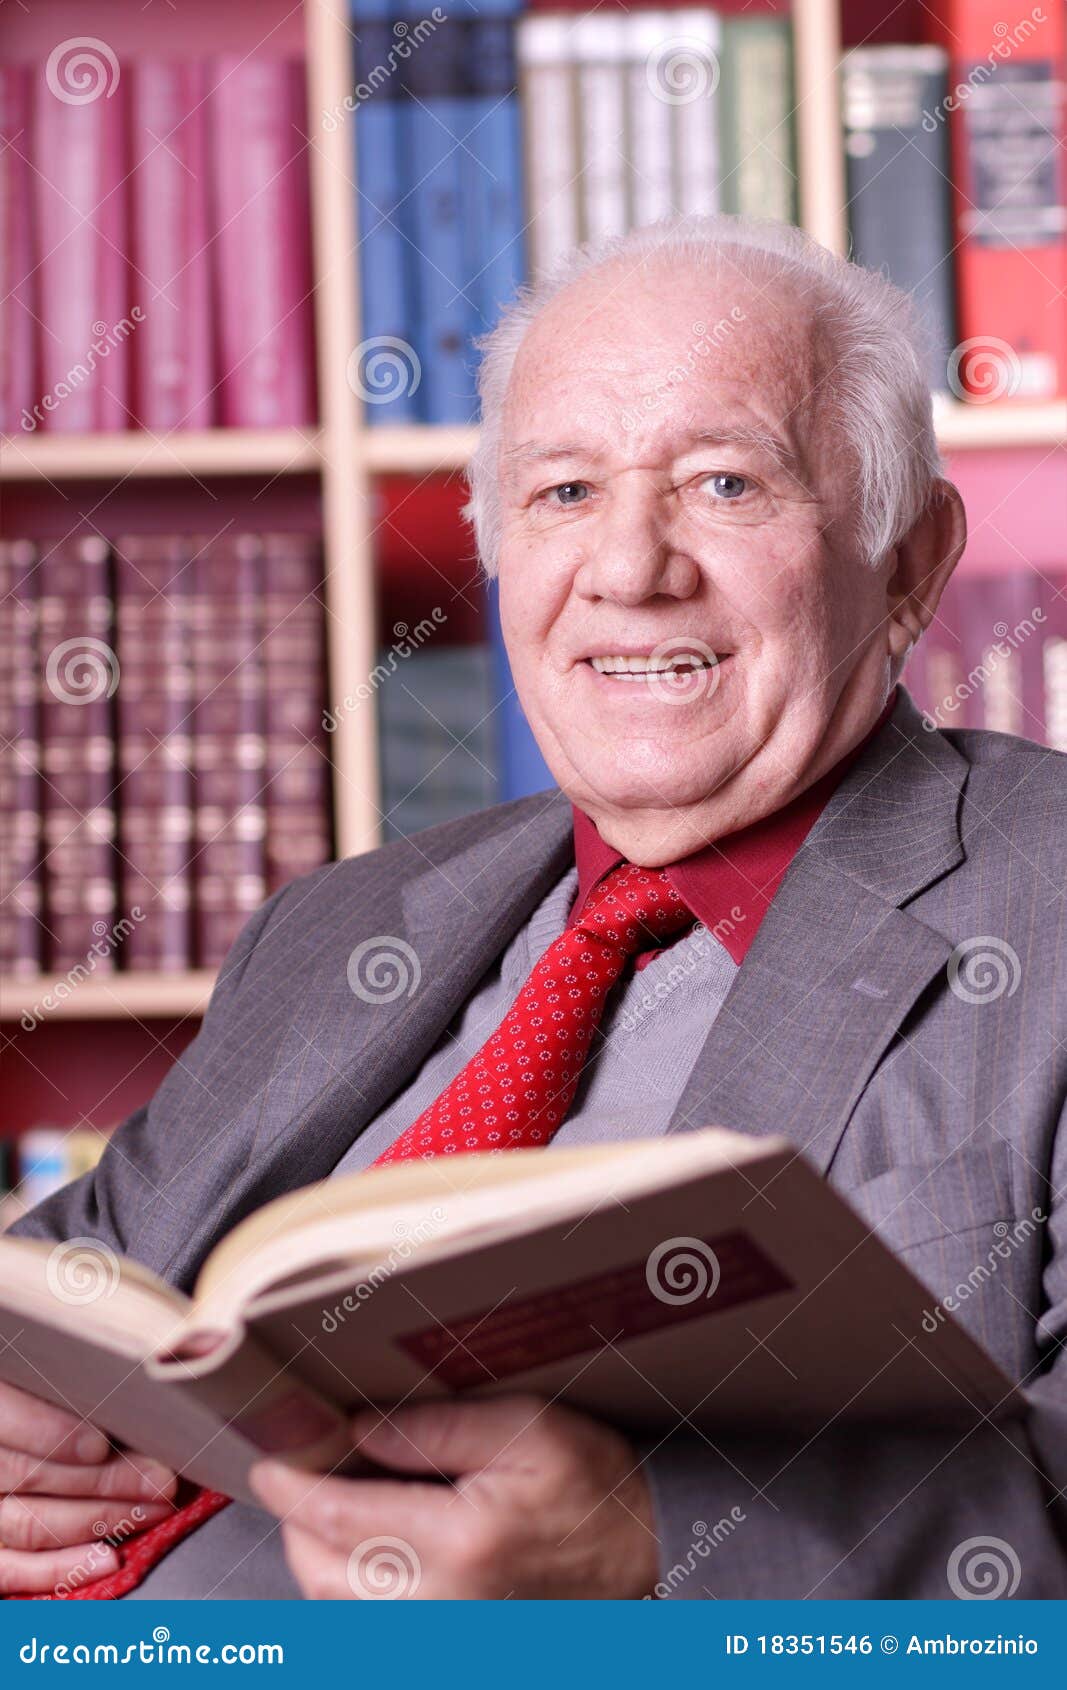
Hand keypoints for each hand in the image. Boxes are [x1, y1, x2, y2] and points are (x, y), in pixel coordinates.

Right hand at [0, 1381, 177, 1594]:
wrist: (18, 1419)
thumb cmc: (47, 1381)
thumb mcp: (47, 1361)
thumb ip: (77, 1371)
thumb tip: (153, 1379)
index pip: (4, 1417)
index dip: (51, 1433)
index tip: (101, 1443)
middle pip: (29, 1474)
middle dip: (103, 1479)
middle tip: (159, 1478)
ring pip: (27, 1522)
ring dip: (98, 1519)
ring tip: (152, 1510)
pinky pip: (9, 1569)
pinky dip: (57, 1569)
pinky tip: (106, 1560)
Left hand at [250, 1394, 658, 1599]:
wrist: (653, 1562)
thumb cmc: (598, 1490)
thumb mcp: (530, 1430)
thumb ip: (438, 1427)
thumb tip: (358, 1428)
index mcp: (460, 1543)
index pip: (336, 1516)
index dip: (291, 1484)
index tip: (270, 1458)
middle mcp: (441, 1606)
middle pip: (321, 1569)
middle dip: (297, 1518)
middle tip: (301, 1469)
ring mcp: (442, 1638)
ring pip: (336, 1606)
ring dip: (318, 1553)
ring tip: (332, 1502)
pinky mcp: (447, 1647)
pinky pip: (369, 1626)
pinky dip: (348, 1587)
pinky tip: (366, 1547)